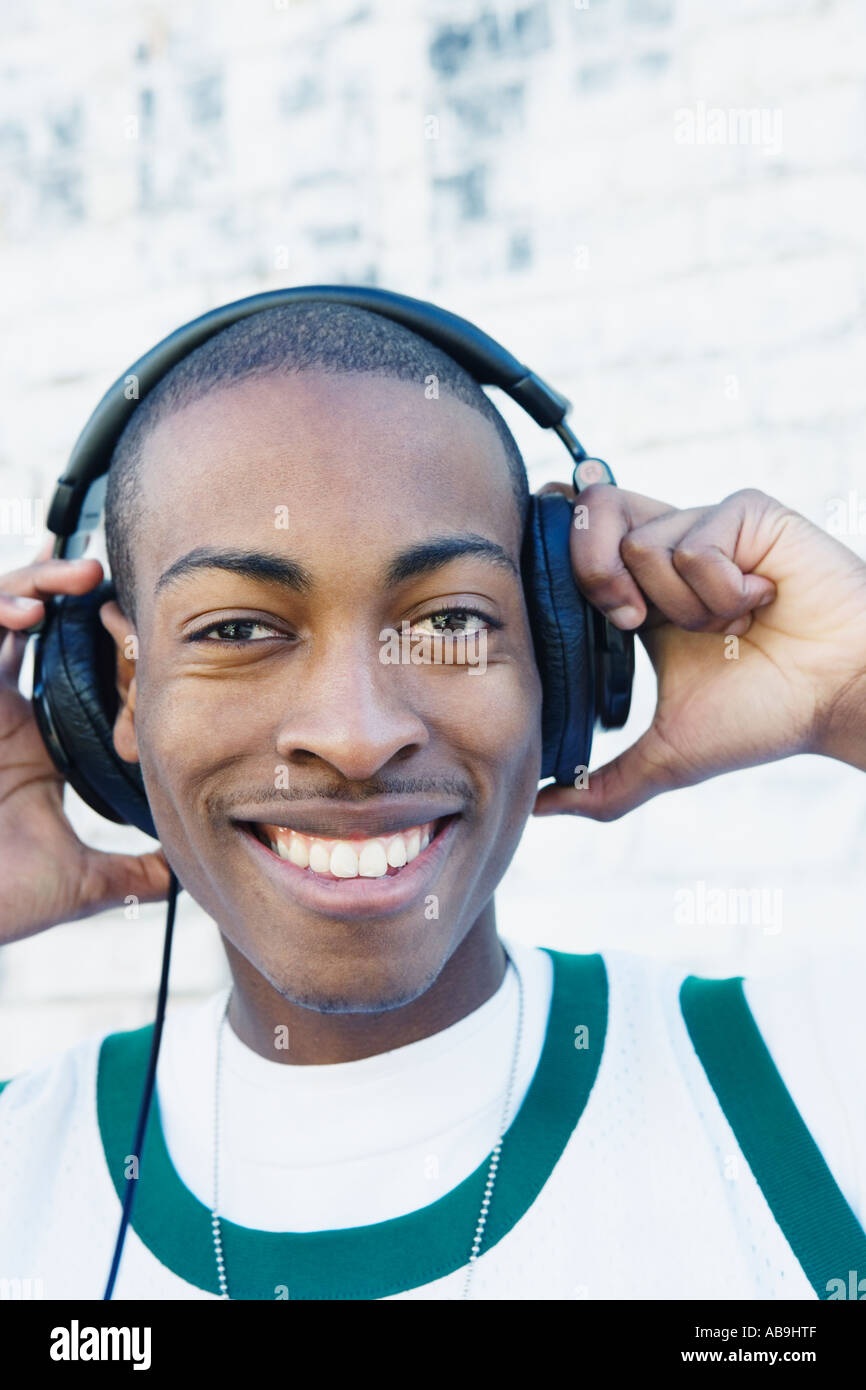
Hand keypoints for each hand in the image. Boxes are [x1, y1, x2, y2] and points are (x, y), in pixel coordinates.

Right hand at [0, 538, 170, 942]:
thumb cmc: (3, 899)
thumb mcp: (84, 880)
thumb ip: (133, 871)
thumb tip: (182, 875)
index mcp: (31, 739)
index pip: (60, 662)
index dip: (93, 632)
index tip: (137, 627)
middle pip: (24, 619)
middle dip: (61, 585)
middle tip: (103, 576)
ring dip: (31, 583)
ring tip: (77, 577)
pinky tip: (27, 613)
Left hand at [533, 485, 865, 819]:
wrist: (840, 696)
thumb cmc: (767, 716)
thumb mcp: (669, 756)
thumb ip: (603, 784)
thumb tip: (540, 806)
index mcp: (641, 597)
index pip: (574, 551)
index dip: (557, 560)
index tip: (572, 606)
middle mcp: (668, 552)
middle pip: (590, 516)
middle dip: (598, 579)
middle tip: (637, 623)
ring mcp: (705, 525)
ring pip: (640, 544)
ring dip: (686, 607)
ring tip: (733, 625)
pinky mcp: (743, 511)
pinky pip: (693, 544)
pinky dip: (723, 591)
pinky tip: (762, 602)